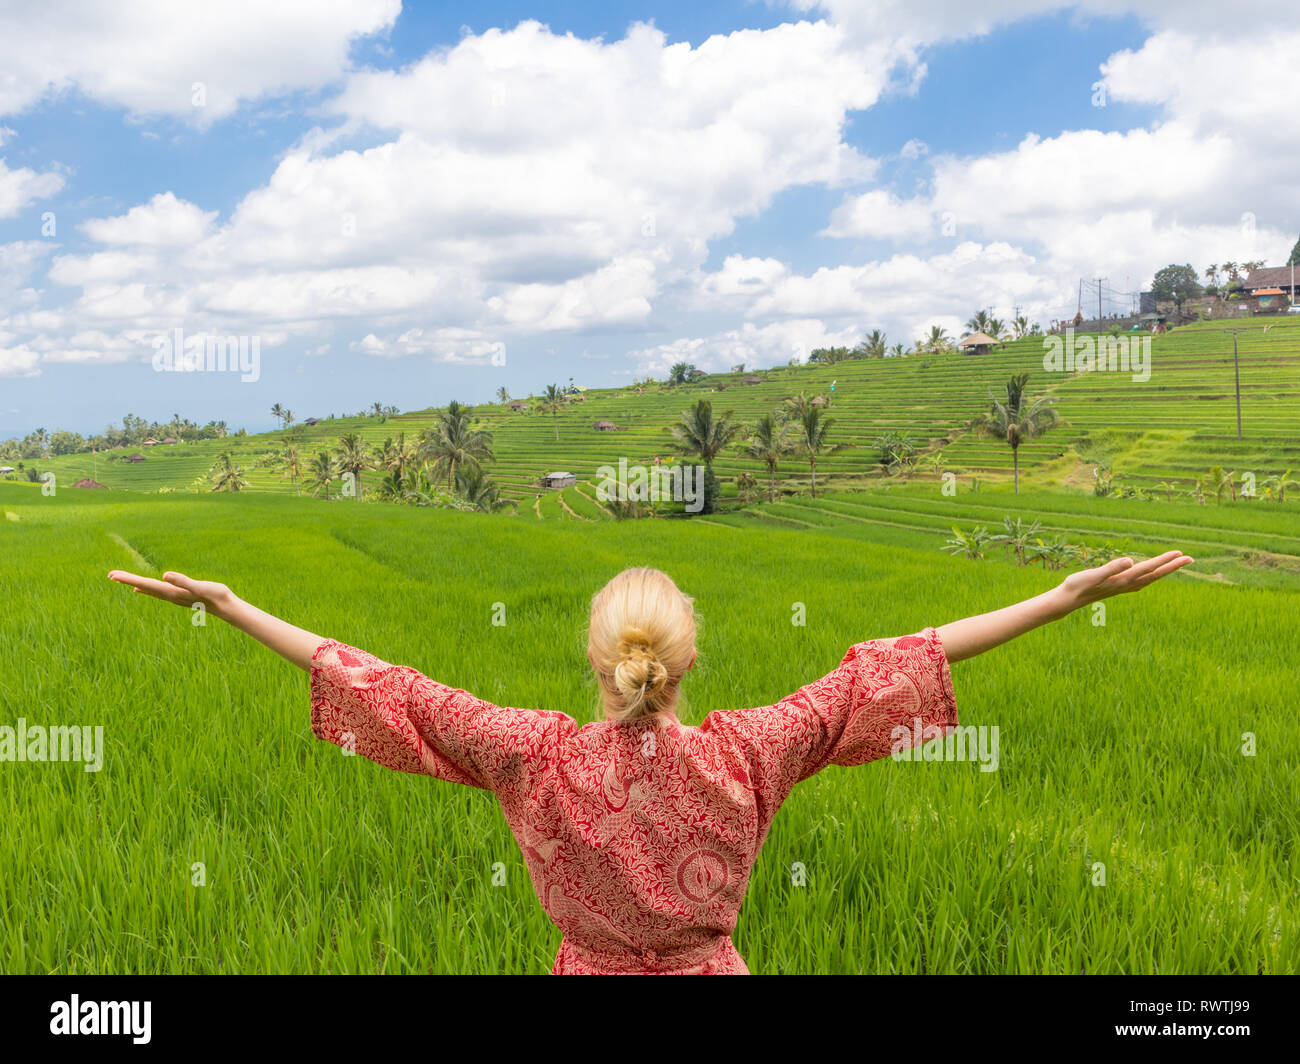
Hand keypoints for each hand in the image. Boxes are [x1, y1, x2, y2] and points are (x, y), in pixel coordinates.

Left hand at [108, 570, 235, 616]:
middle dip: (126, 580)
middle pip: (143, 586)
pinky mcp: (179, 594)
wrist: (226, 607)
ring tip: (119, 580)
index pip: (146, 584)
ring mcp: (173, 596)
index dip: (129, 579)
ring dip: (134, 583)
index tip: (113, 575)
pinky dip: (145, 588)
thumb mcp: (199, 586)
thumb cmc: (215, 595)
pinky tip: (140, 588)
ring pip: (148, 589)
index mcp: (171, 592)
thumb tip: (164, 575)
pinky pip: (156, 591)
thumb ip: (182, 581)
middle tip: (109, 575)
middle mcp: (169, 595)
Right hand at [1058, 551, 1193, 609]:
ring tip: (1176, 564)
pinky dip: (1150, 576)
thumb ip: (1112, 567)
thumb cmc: (1078, 586)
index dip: (1165, 560)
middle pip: (1155, 574)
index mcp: (1124, 579)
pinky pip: (1141, 581)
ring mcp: (1123, 587)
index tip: (1181, 554)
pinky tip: (1149, 576)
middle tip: (1190, 558)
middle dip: (1173, 566)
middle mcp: (1127, 584)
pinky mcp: (1117, 586)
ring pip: (1150, 578)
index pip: (1150, 568)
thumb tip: (1130, 561)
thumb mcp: (1094, 574)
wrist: (1068, 600)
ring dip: (1164, 571)